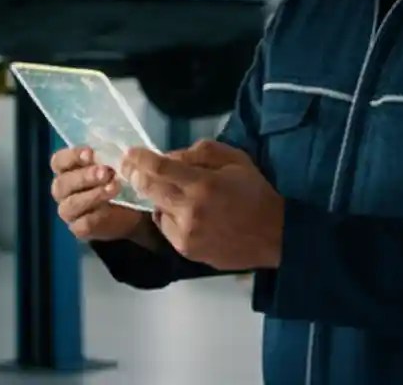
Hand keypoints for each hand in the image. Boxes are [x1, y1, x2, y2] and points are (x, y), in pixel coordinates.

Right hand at [50, 146, 151, 245]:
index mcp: (68, 169)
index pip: (59, 161)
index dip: (72, 156)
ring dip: (92, 195)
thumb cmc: (122, 181)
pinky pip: (82, 223)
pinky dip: (96, 215)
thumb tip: (124, 149)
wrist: (135, 212)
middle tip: (106, 172)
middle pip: (62, 182)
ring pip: (71, 203)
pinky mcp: (79, 228)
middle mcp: (64, 190)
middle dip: (84, 176)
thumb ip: (115, 156)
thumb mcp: (121, 164)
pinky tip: (110, 209)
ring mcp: (69, 211)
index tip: (91, 153)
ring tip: (114, 188)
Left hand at [122, 140, 283, 270]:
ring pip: (155, 209)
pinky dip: (169, 216)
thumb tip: (169, 156)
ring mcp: (186, 234)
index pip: (159, 168)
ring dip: (158, 197)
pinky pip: (166, 227)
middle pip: (148, 189)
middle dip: (135, 175)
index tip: (130, 153)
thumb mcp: (235, 160)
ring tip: (175, 193)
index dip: (139, 158)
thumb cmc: (255, 192)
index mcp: (204, 185)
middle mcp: (190, 210)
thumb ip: (200, 153)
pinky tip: (185, 213)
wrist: (274, 235)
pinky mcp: (186, 250)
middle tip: (128, 167)